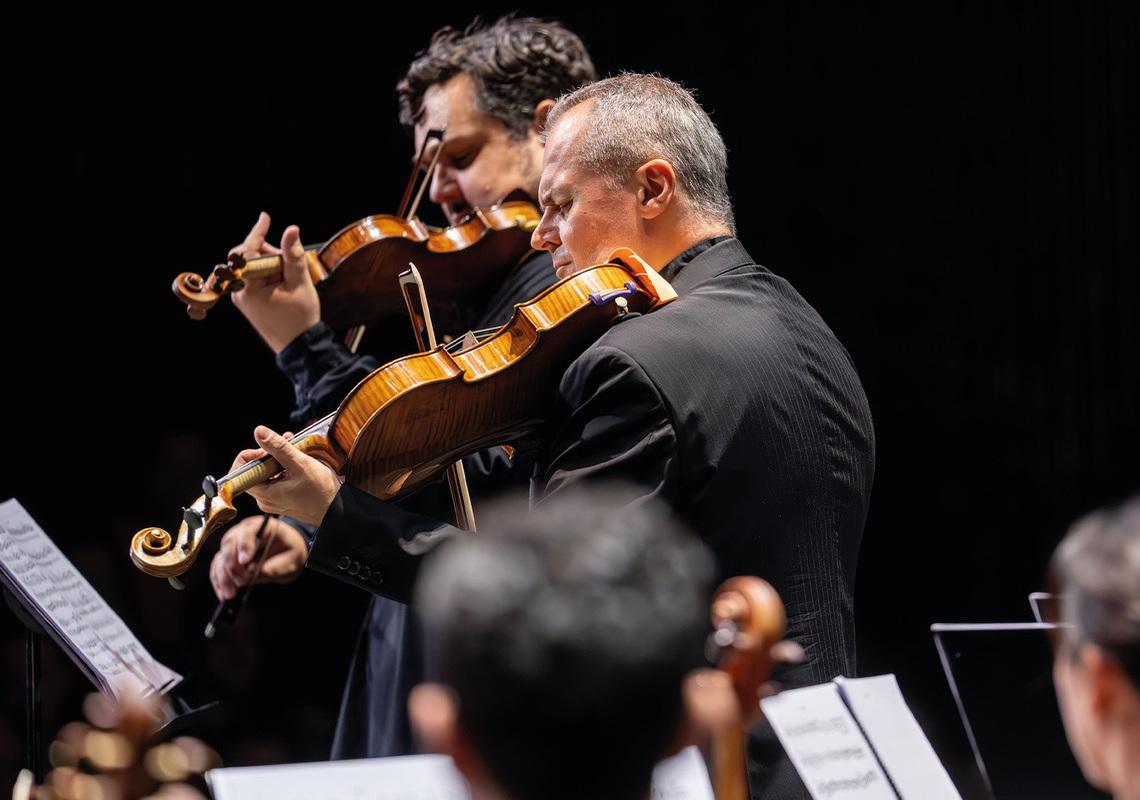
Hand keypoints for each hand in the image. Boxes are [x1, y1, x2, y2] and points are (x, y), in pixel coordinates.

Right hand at [208, 515, 307, 599]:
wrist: (288, 555)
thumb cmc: (290, 552)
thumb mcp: (292, 559)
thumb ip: (276, 566)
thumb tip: (256, 574)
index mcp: (262, 526)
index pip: (248, 531)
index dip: (244, 545)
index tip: (245, 561)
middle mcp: (244, 532)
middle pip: (229, 543)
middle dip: (233, 565)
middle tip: (242, 581)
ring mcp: (234, 544)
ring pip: (221, 556)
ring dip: (223, 576)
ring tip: (230, 593)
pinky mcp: (228, 556)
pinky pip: (218, 567)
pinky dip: (218, 580)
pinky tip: (223, 592)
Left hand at [229, 212, 320, 352]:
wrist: (299, 345)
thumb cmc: (300, 317)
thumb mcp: (299, 282)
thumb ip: (293, 255)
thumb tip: (291, 230)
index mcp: (248, 287)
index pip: (249, 251)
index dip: (259, 232)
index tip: (265, 217)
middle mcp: (239, 291)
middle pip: (248, 256)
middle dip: (268, 252)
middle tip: (288, 261)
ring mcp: (241, 297)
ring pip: (251, 267)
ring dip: (270, 264)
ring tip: (288, 277)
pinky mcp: (247, 302)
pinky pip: (253, 279)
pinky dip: (267, 275)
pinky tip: (282, 282)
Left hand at [230, 425, 341, 526]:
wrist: (338, 510)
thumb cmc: (322, 491)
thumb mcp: (300, 464)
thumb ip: (278, 447)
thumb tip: (258, 431)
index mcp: (264, 494)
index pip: (239, 473)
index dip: (249, 456)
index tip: (266, 449)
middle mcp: (265, 500)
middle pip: (254, 471)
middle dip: (267, 453)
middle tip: (283, 443)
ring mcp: (274, 501)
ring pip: (266, 474)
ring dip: (277, 458)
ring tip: (294, 449)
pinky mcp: (283, 499)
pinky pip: (276, 480)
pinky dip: (283, 468)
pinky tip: (297, 460)